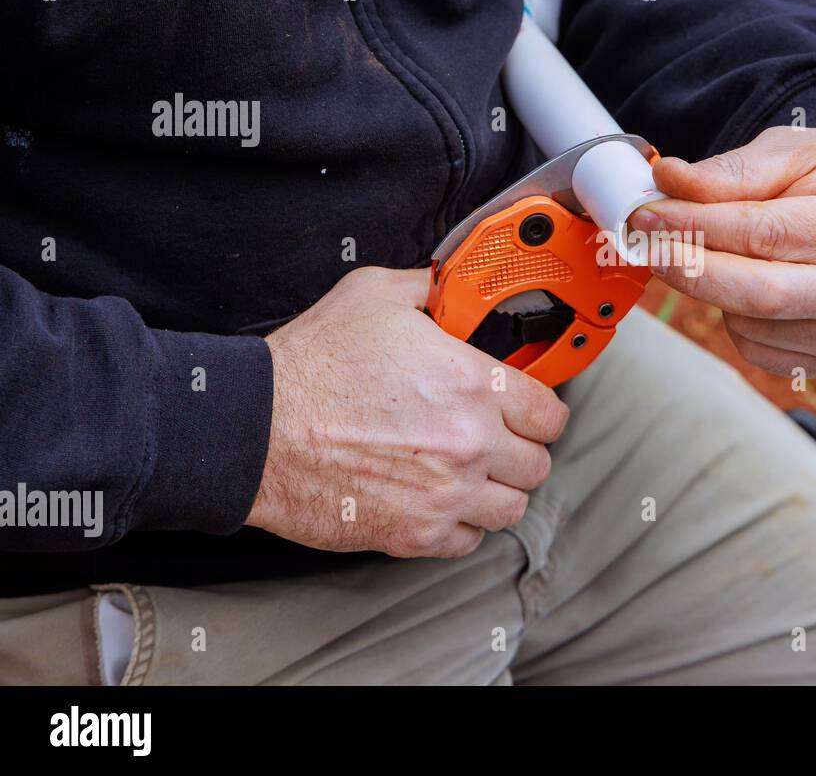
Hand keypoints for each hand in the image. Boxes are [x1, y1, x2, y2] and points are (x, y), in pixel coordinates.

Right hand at [248, 266, 568, 557]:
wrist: (255, 429)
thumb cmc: (311, 365)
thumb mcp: (374, 294)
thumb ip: (430, 288)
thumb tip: (452, 285)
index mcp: (472, 384)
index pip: (549, 414)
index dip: (540, 411)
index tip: (526, 412)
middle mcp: (470, 443)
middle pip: (537, 465)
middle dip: (520, 451)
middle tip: (494, 441)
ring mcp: (446, 494)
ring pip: (511, 508)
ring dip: (496, 491)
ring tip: (470, 474)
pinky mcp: (416, 534)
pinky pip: (468, 541)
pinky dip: (459, 525)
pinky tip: (437, 499)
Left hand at [630, 125, 815, 378]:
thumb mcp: (792, 150)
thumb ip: (730, 172)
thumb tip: (668, 182)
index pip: (763, 235)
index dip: (696, 226)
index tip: (647, 214)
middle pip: (758, 296)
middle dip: (690, 270)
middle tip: (646, 245)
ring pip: (749, 325)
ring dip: (715, 290)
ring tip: (727, 251)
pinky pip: (758, 349)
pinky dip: (736, 317)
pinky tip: (756, 282)